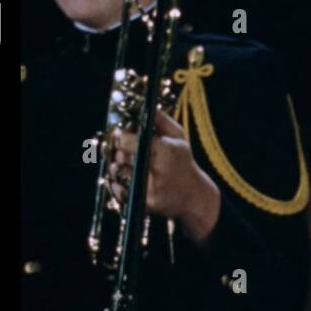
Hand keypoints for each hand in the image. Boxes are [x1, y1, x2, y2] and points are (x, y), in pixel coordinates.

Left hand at [108, 110, 220, 245]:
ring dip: (116, 168)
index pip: (129, 140)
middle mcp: (158, 170)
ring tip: (126, 166)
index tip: (120, 135)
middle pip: (121, 156)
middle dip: (119, 152)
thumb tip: (144, 106)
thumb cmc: (183, 162)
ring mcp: (151, 189)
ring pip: (117, 173)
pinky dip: (118, 184)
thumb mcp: (179, 137)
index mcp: (166, 150)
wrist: (194, 196)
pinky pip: (119, 191)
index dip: (121, 137)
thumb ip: (160, 120)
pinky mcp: (145, 204)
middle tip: (123, 151)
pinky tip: (127, 180)